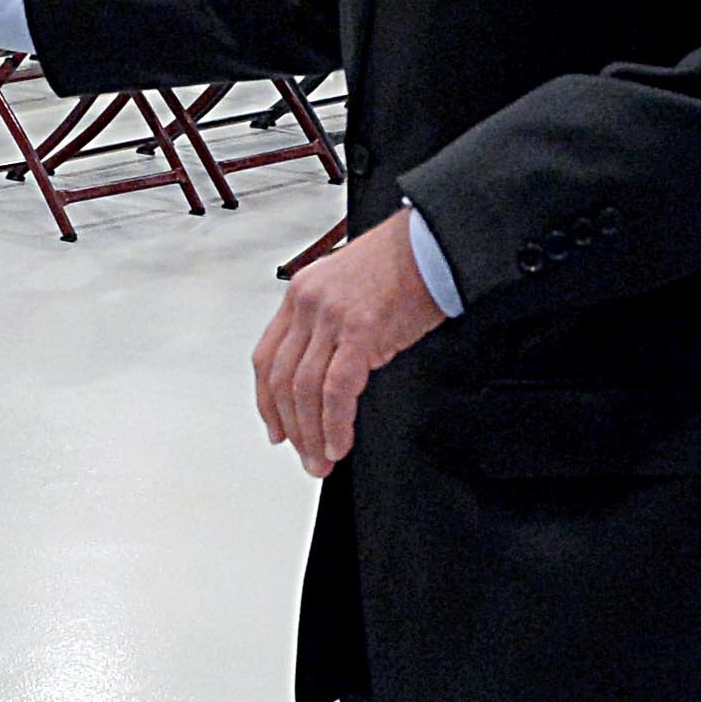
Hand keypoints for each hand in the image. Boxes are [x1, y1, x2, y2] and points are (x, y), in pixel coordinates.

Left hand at [254, 212, 445, 477]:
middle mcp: (308, 304)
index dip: (268, 402)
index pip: (266, 358)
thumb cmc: (402, 264)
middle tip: (306, 457)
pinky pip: (336, 389)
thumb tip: (325, 379)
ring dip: (313, 434)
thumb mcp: (348, 290)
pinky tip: (341, 442)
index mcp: (299, 294)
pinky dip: (335, 423)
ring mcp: (331, 316)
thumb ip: (329, 329)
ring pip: (304, 389)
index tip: (276, 429)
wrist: (433, 242)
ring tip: (323, 459)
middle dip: (292, 428)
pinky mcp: (360, 329)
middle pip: (282, 379)